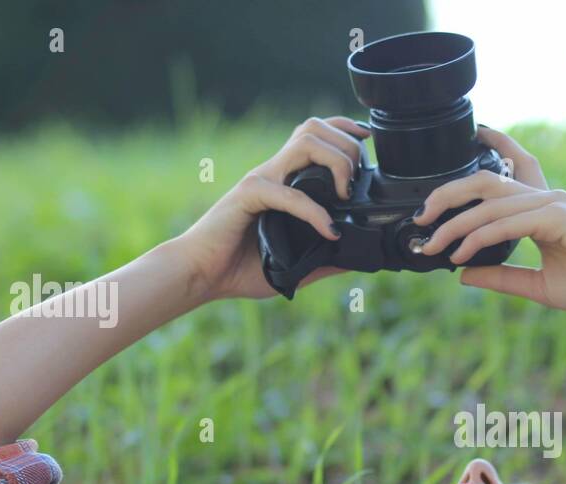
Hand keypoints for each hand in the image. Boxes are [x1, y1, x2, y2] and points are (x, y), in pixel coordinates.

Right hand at [174, 116, 369, 301]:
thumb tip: (354, 258)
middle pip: (314, 128)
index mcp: (283, 180)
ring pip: (305, 143)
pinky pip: (290, 194)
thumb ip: (324, 259)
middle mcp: (273, 172)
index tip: (366, 138)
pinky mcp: (248, 195)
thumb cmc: (238, 268)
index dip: (343, 129)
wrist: (199, 275)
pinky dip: (314, 212)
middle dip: (346, 144)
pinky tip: (329, 231)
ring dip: (335, 162)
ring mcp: (260, 179)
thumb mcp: (295, 266)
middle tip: (357, 179)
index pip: (315, 134)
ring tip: (345, 195)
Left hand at [414, 127, 565, 313]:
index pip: (502, 176)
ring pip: (489, 201)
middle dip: (448, 193)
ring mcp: (550, 203)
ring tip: (432, 242)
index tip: (445, 174)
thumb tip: (463, 274)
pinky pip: (506, 222)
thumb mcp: (539, 287)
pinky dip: (479, 236)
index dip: (479, 162)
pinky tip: (460, 253)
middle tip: (421, 217)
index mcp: (542, 209)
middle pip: (485, 180)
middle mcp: (544, 198)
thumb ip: (502, 278)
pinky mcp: (555, 216)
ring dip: (455, 222)